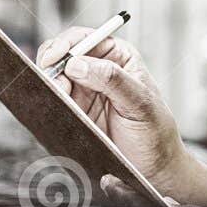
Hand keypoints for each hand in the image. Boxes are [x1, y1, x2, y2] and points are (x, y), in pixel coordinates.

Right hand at [36, 28, 206, 206]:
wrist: (154, 168)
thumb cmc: (156, 132)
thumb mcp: (139, 103)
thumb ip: (112, 80)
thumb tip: (77, 64)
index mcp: (119, 57)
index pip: (85, 38)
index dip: (66, 44)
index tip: (54, 58)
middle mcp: (99, 70)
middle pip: (63, 56)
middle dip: (54, 67)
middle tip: (55, 84)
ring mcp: (85, 92)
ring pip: (56, 79)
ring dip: (52, 87)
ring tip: (62, 101)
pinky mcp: (75, 113)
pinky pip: (55, 102)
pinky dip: (51, 103)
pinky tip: (57, 110)